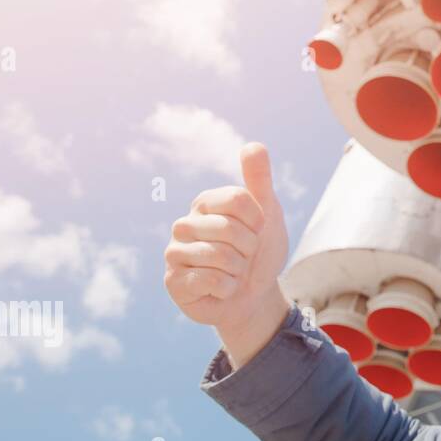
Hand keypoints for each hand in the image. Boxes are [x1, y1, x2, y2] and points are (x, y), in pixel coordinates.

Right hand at [164, 143, 290, 356]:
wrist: (254, 295)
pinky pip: (209, 280)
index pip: (237, 199)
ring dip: (239, 269)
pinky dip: (227, 287)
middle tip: (245, 255)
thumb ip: (260, 180)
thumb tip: (254, 145)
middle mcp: (184, 224)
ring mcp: (174, 253)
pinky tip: (221, 289)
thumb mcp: (268, 213)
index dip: (258, 220)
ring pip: (218, 256)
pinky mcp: (172, 282)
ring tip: (233, 271)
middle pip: (228, 228)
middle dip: (249, 247)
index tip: (257, 229)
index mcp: (205, 203)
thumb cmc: (259, 251)